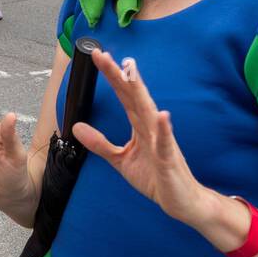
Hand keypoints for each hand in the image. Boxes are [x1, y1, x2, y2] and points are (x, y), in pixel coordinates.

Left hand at [70, 50, 207, 225]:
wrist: (181, 201)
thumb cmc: (155, 177)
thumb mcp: (120, 160)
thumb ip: (100, 143)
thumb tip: (76, 127)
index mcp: (140, 126)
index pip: (124, 96)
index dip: (112, 76)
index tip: (98, 56)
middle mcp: (152, 128)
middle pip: (134, 97)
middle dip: (120, 75)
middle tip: (104, 55)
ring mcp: (162, 142)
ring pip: (149, 113)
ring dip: (140, 93)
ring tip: (130, 72)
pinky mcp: (169, 161)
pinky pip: (166, 144)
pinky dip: (164, 130)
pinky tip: (162, 116)